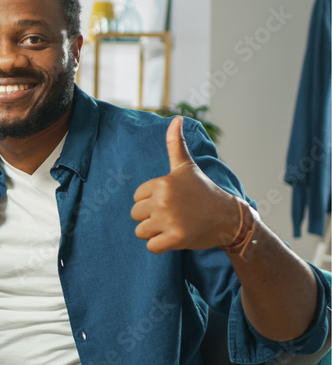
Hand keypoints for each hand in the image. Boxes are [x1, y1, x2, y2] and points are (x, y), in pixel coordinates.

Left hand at [131, 117, 240, 253]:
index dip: (151, 202)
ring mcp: (169, 220)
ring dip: (155, 233)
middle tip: (174, 215)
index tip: (172, 201)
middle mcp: (163, 200)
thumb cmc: (203, 191)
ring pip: (141, 232)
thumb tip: (176, 118)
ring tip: (175, 225)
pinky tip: (176, 238)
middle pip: (136, 215)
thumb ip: (175, 144)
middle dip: (151, 218)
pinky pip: (152, 247)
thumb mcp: (187, 167)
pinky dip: (161, 246)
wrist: (228, 218)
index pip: (137, 198)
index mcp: (162, 182)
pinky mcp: (175, 239)